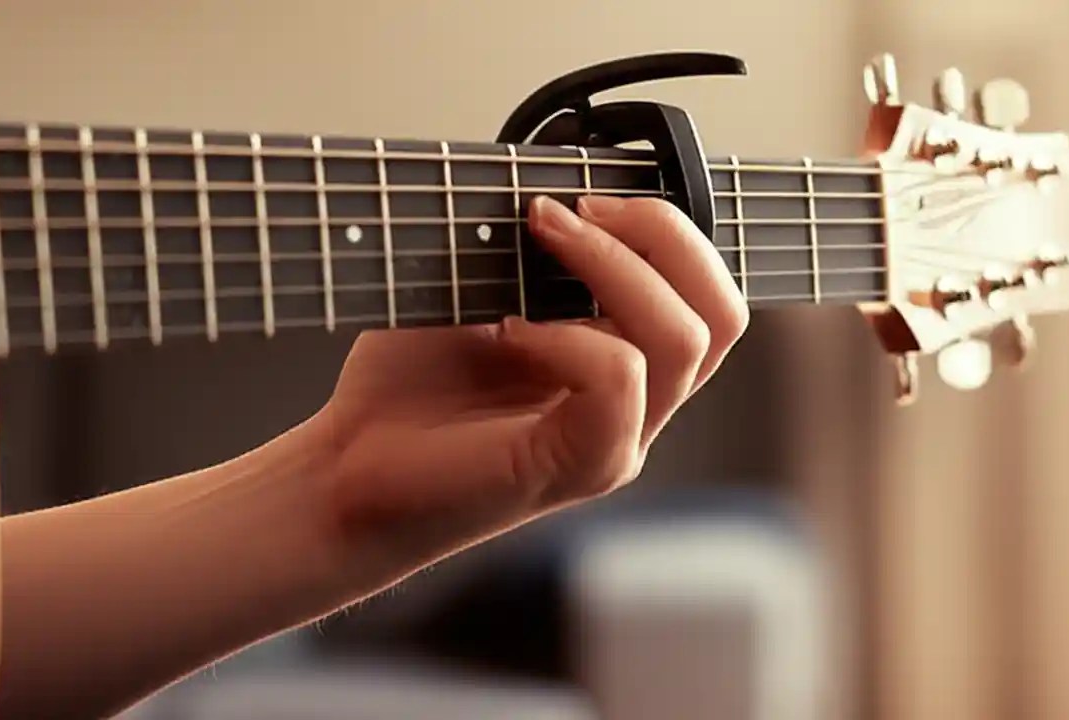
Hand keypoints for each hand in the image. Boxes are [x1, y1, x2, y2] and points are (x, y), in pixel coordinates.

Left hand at [301, 194, 748, 574]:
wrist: (345, 470)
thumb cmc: (408, 388)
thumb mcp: (480, 291)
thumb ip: (536, 254)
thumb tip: (558, 186)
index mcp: (626, 365)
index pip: (709, 296)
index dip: (669, 231)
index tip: (585, 194)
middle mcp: (637, 407)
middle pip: (722, 313)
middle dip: (663, 235)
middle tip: (577, 208)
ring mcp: (616, 442)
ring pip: (684, 340)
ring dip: (614, 269)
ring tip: (539, 240)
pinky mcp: (581, 467)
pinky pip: (619, 380)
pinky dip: (569, 336)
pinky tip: (510, 329)